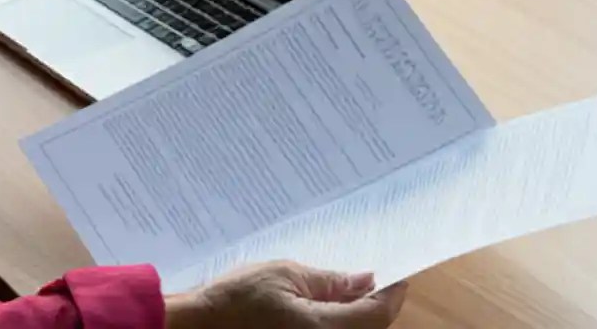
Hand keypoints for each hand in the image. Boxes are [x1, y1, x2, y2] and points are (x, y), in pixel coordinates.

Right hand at [165, 262, 406, 328]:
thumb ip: (329, 281)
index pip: (377, 314)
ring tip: (343, 287)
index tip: (397, 274)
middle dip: (373, 303)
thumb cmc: (236, 299)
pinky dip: (334, 321)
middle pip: (368, 328)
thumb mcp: (285, 275)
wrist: (199, 325)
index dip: (392, 293)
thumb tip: (365, 280)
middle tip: (368, 276)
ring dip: (354, 314)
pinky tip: (323, 304)